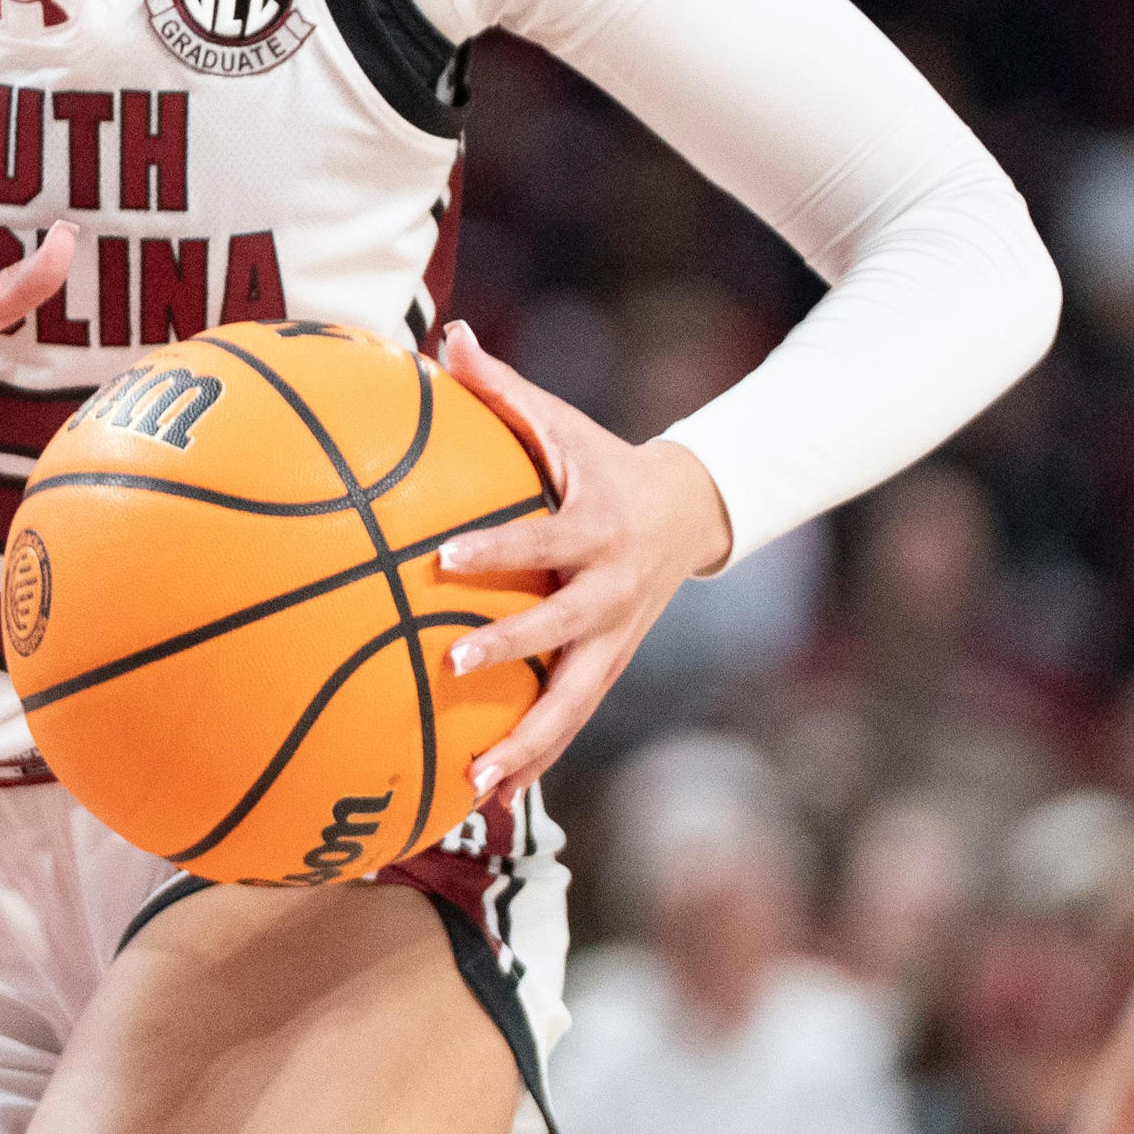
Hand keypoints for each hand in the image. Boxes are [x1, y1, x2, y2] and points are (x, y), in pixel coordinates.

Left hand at [425, 324, 732, 795]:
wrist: (688, 514)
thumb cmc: (601, 463)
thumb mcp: (562, 425)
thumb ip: (502, 388)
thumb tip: (446, 333)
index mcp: (595, 529)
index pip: (542, 541)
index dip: (498, 551)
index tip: (444, 559)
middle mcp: (609, 593)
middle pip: (562, 632)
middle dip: (511, 651)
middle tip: (452, 667)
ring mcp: (612, 641)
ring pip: (572, 702)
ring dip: (527, 744)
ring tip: (474, 781)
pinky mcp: (607, 670)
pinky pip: (568, 723)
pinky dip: (532, 761)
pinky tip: (483, 800)